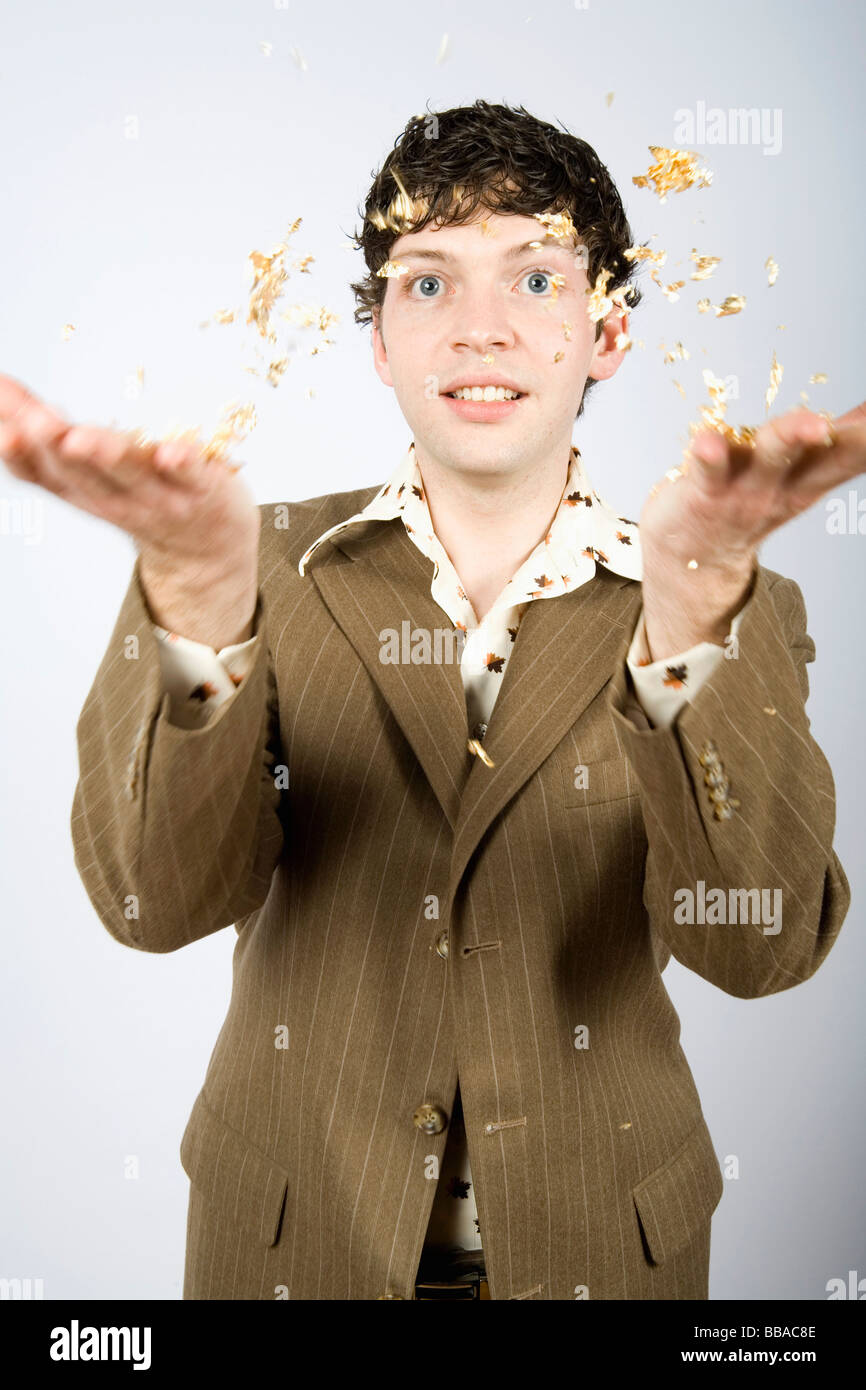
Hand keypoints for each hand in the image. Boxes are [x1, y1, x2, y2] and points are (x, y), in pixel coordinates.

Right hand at [0, 373, 259, 568]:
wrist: (207, 548)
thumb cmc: (136, 489)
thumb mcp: (82, 465)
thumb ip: (40, 425)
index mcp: (80, 489)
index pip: (40, 473)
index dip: (17, 456)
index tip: (3, 433)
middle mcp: (114, 498)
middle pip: (80, 473)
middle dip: (55, 446)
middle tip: (38, 422)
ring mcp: (160, 497)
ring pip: (129, 476)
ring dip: (105, 455)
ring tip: (80, 438)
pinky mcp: (203, 490)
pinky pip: (192, 476)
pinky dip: (181, 464)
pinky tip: (170, 451)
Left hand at [638, 401, 865, 658]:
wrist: (692, 560)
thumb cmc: (746, 500)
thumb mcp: (797, 474)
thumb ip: (829, 445)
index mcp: (809, 479)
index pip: (848, 455)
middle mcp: (784, 487)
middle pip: (822, 458)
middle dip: (854, 440)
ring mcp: (745, 492)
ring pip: (771, 458)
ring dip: (792, 437)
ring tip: (814, 425)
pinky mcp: (704, 494)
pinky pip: (707, 472)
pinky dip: (708, 455)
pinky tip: (706, 442)